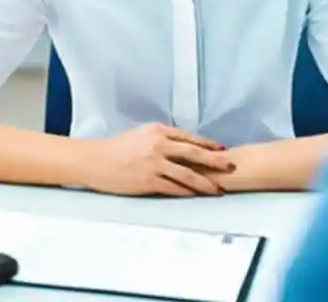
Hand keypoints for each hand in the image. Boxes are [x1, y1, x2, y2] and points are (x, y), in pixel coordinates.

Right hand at [78, 123, 235, 196]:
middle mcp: (158, 145)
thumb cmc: (117, 148)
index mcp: (157, 131)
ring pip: (187, 174)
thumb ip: (162, 138)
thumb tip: (183, 146)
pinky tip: (196, 196)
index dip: (208, 144)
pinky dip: (187, 192)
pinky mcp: (148, 181)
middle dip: (216, 161)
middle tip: (231, 166)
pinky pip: (174, 188)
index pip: (189, 138)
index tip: (222, 149)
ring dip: (206, 183)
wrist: (96, 160)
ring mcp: (154, 164)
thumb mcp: (141, 134)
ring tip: (218, 189)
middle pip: (194, 154)